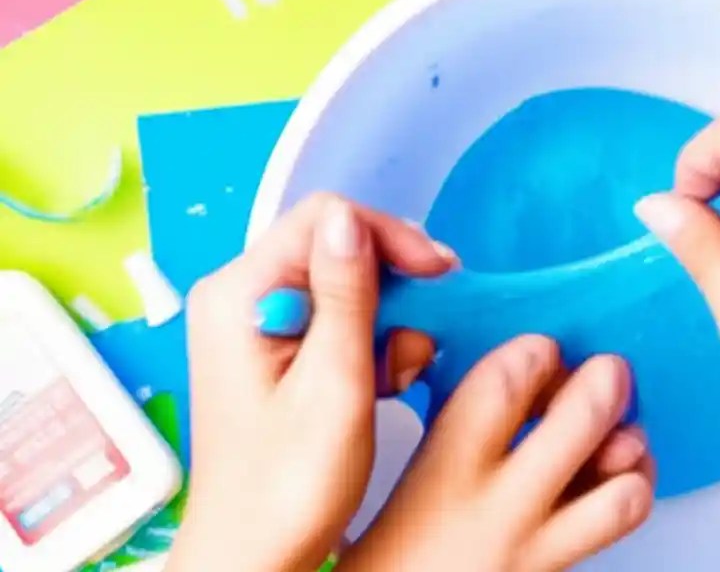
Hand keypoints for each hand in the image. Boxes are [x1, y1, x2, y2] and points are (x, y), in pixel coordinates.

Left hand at [169, 194, 455, 571]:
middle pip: (336, 247)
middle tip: (419, 345)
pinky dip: (371, 343)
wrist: (255, 557)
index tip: (440, 276)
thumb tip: (350, 219)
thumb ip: (345, 297)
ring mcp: (255, 322)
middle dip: (392, 289)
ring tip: (394, 379)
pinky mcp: (274, 349)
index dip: (389, 238)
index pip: (326, 219)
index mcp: (241, 295)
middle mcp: (240, 296)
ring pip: (345, 283)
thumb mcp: (334, 385)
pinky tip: (380, 384)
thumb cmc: (290, 486)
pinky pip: (336, 316)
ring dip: (387, 322)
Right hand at [338, 336, 654, 571]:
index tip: (539, 350)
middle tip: (607, 368)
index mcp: (443, 474)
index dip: (533, 354)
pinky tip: (619, 474)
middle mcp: (497, 511)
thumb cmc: (400, 548)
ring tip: (620, 432)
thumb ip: (457, 424)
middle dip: (603, 384)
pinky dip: (631, 487)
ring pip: (620, 493)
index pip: (500, 387)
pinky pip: (618, 524)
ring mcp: (537, 549)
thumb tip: (524, 374)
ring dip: (629, 451)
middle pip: (577, 425)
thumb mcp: (410, 475)